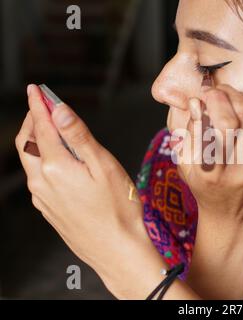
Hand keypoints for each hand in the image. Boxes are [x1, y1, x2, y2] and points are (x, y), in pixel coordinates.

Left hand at [15, 85, 151, 295]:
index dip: (39, 105)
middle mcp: (42, 182)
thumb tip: (61, 111)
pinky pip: (37, 178)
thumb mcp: (104, 166)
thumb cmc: (119, 209)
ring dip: (35, 141)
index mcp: (56, 167)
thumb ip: (80, 137)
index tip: (36, 90)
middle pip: (27, 143)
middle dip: (32, 121)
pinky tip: (57, 162)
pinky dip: (41, 161)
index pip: (42, 127)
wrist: (118, 249)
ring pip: (30, 161)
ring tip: (49, 130)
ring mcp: (43, 198)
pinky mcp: (49, 210)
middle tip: (41, 107)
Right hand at [176, 84, 242, 224]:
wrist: (232, 216)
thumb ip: (189, 134)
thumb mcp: (186, 166)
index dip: (213, 102)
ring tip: (233, 97)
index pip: (218, 126)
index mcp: (213, 173)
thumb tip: (196, 103)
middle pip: (240, 117)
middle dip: (228, 95)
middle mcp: (240, 170)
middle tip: (219, 90)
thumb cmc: (205, 189)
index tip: (206, 93)